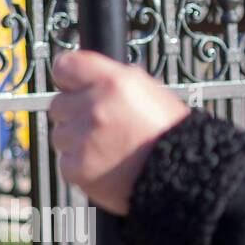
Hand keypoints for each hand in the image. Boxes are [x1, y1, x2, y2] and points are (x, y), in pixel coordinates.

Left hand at [49, 50, 189, 215]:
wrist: (185, 178)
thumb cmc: (168, 134)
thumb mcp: (148, 92)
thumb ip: (112, 81)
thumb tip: (83, 77)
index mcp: (114, 82)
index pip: (65, 66)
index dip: (67, 78)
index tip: (70, 85)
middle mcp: (95, 107)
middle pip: (58, 104)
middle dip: (74, 114)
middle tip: (101, 126)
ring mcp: (84, 139)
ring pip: (60, 134)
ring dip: (76, 141)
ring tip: (108, 149)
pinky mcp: (77, 167)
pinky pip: (65, 162)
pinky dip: (80, 166)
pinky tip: (105, 166)